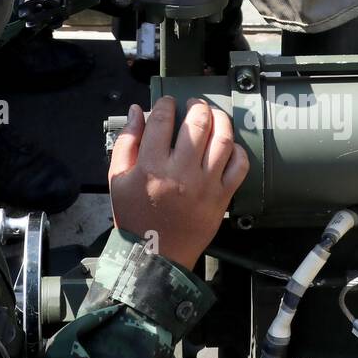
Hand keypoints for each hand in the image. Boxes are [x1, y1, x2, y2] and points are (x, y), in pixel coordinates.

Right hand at [108, 96, 248, 270]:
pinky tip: (227, 146)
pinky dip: (237, 150)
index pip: (162, 120)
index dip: (166, 104)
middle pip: (198, 124)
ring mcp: (205, 186)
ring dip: (220, 120)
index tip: (167, 102)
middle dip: (197, 106)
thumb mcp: (118, 178)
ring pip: (223, 140)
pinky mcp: (221, 198)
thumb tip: (137, 112)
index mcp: (152, 167)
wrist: (154, 255)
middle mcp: (181, 173)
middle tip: (193, 105)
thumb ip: (126, 141)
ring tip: (213, 116)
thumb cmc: (134, 216)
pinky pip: (239, 166)